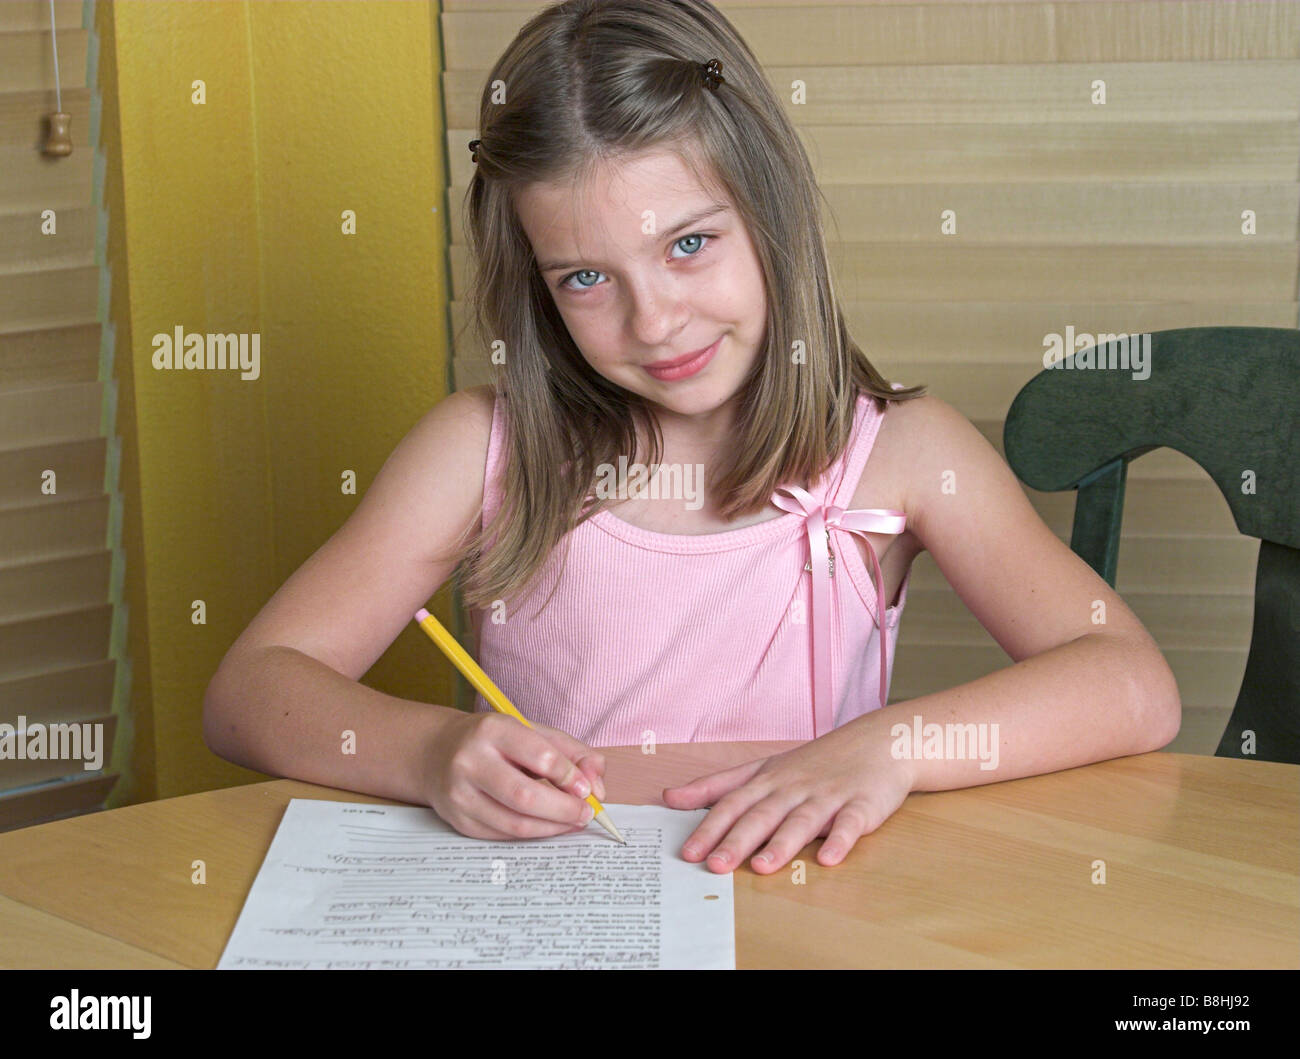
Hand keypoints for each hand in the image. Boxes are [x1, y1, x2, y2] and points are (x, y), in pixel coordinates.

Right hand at [422, 711, 605, 839]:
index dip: (568, 776)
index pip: (539, 755)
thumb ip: (571, 752)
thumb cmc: (495, 742)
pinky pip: (503, 835)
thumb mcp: (532, 732)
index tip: (587, 789)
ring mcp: (460, 794)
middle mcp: (471, 760)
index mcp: (493, 729)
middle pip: (525, 796)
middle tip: (586, 813)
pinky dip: (532, 834)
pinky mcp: (458, 820)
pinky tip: (548, 826)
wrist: (437, 752)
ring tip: (573, 822)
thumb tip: (597, 785)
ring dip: (552, 827)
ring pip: (514, 823)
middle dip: (564, 809)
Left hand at [663, 717, 913, 873]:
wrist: (878, 741)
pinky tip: (828, 859)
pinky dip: (840, 840)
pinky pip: (850, 824)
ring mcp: (828, 796)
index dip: (710, 828)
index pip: (733, 804)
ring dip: (782, 843)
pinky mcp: (862, 805)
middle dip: (737, 841)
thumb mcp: (762, 768)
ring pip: (802, 821)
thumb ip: (717, 785)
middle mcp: (793, 788)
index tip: (688, 853)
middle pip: (762, 815)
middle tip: (715, 866)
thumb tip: (671, 797)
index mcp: (768, 781)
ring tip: (762, 867)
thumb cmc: (815, 761)